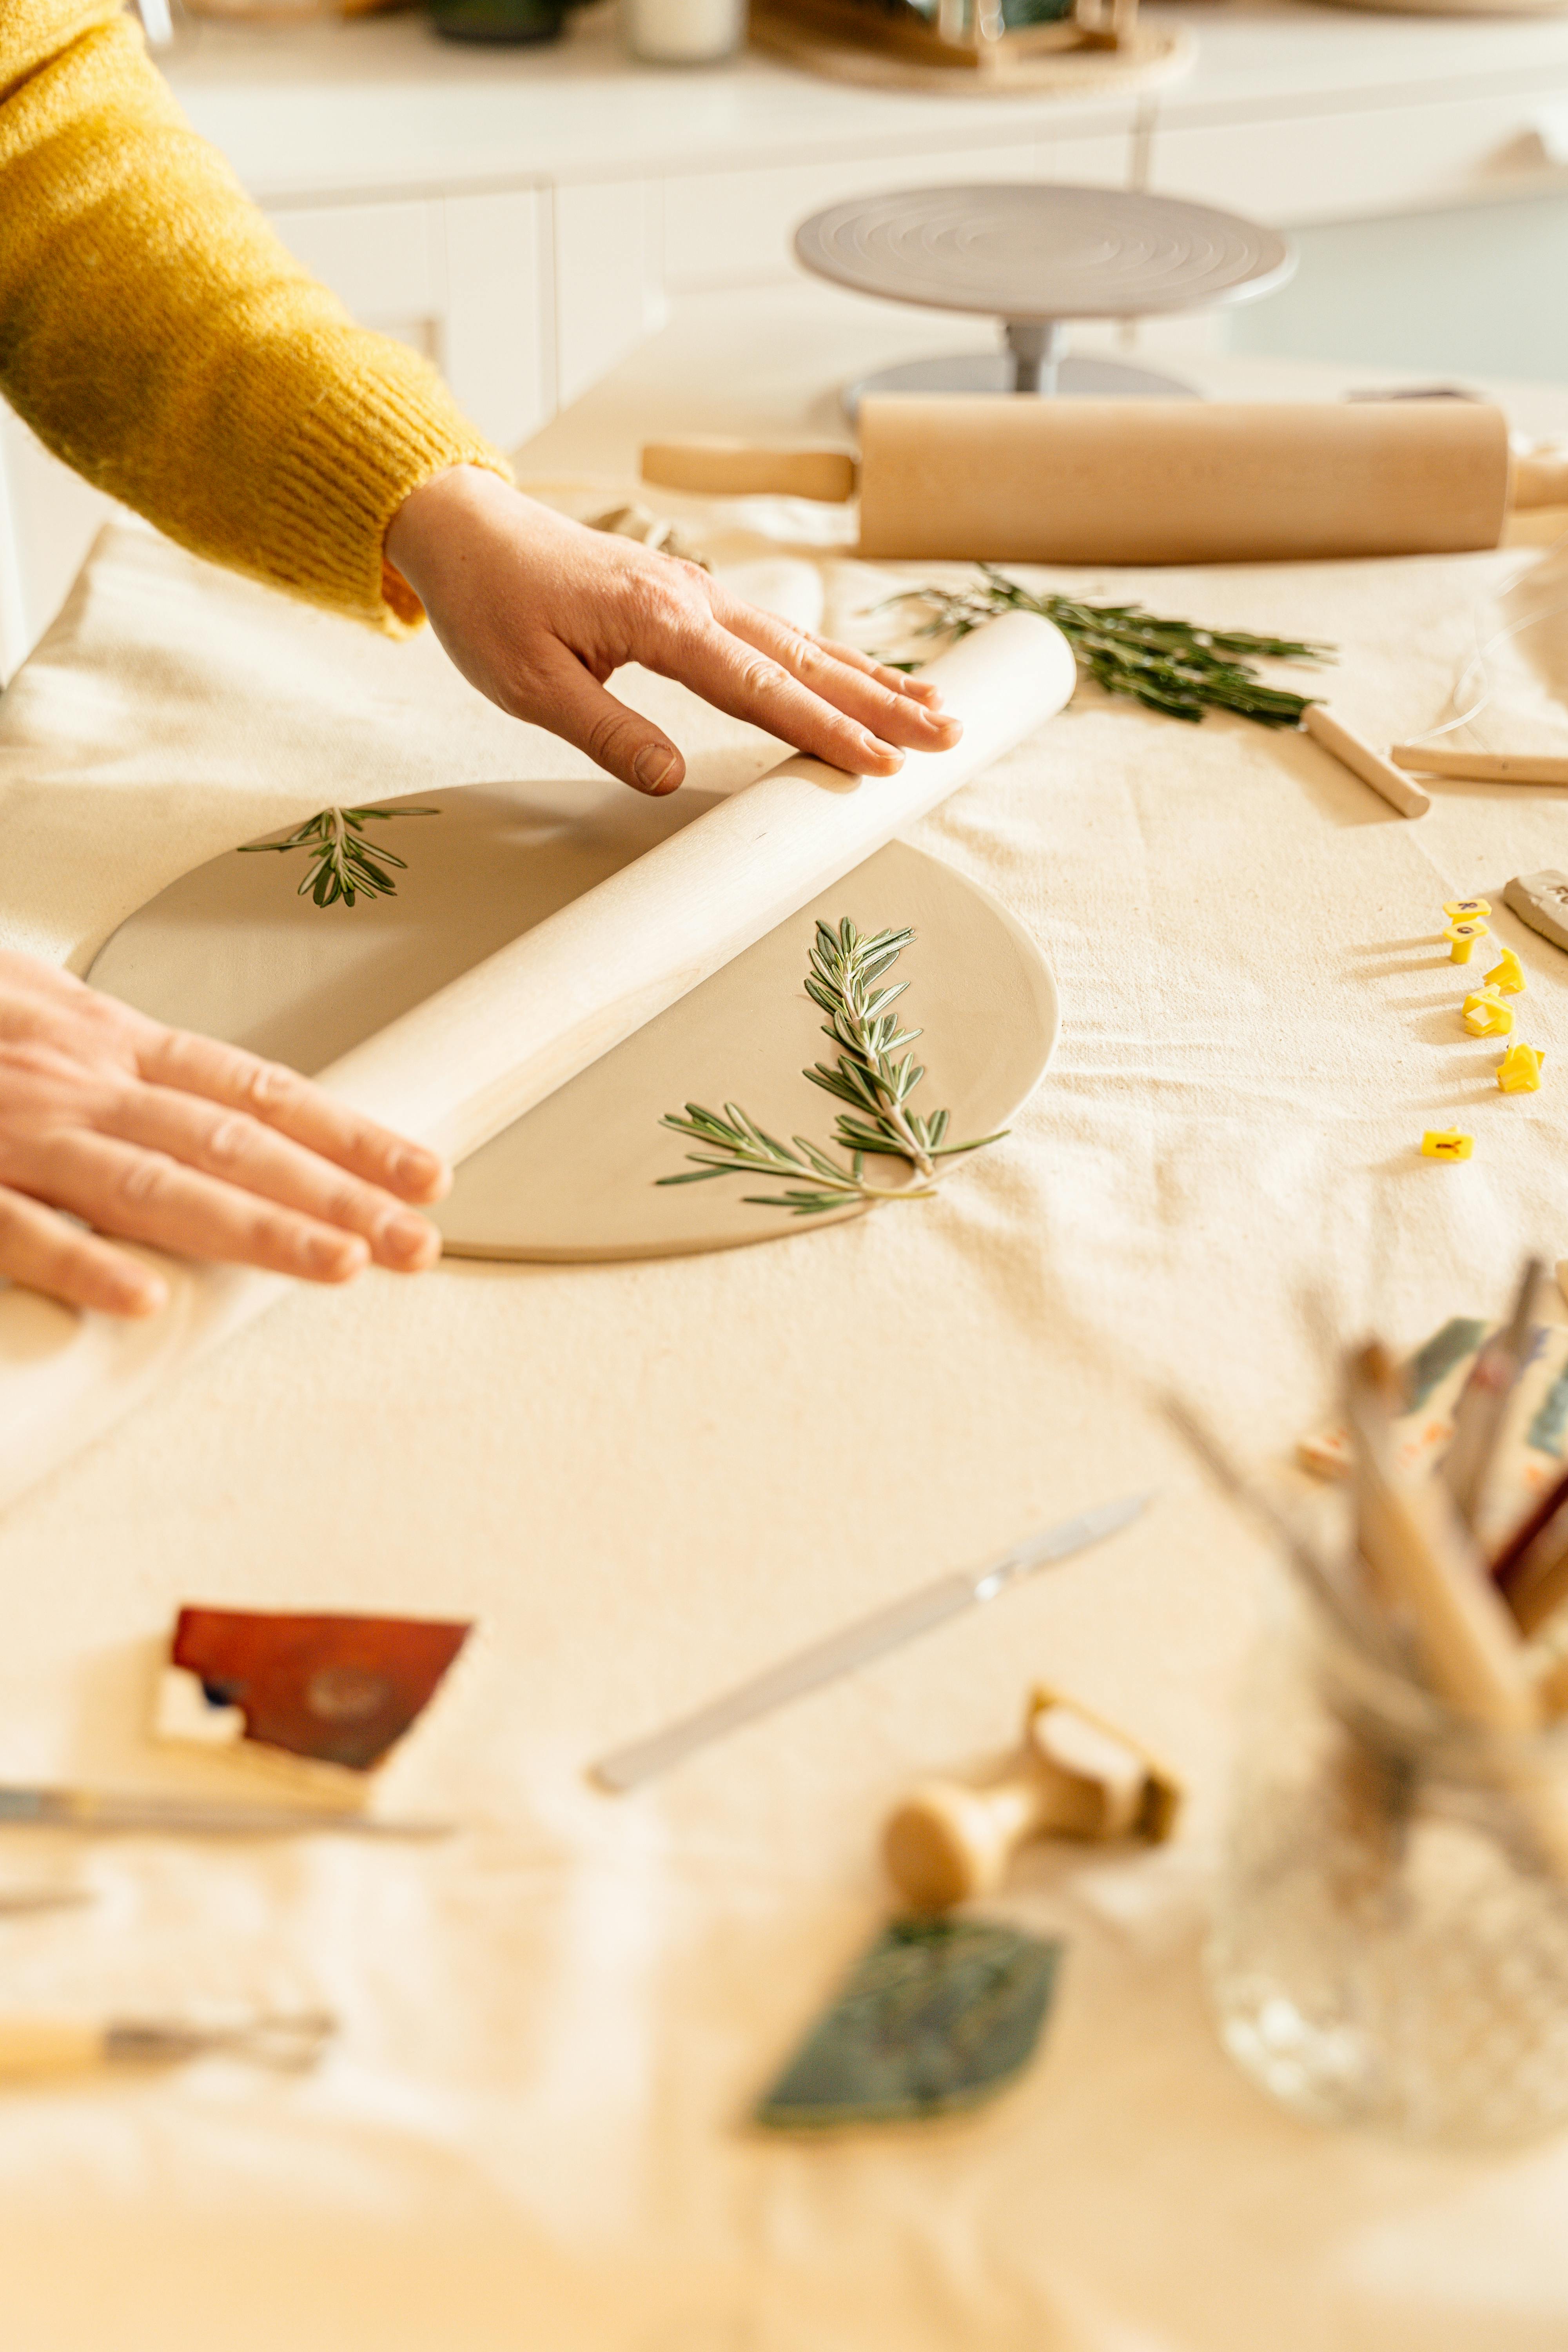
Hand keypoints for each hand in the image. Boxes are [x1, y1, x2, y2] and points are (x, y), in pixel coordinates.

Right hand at [0, 953, 449, 1317]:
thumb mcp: (47, 1024)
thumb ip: (126, 1073)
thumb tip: (223, 1116)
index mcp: (109, 1044)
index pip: (259, 1089)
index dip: (348, 1133)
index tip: (426, 1173)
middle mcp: (79, 1081)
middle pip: (233, 1141)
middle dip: (336, 1195)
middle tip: (421, 1242)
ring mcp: (16, 1130)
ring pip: (154, 1181)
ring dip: (253, 1227)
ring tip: (339, 1268)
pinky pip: (17, 1227)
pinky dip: (79, 1260)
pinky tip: (142, 1297)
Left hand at [383, 466, 960, 794]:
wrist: (465, 529)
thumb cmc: (490, 603)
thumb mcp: (527, 684)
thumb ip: (604, 731)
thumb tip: (671, 778)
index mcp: (660, 622)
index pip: (761, 689)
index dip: (826, 731)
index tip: (881, 763)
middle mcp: (694, 600)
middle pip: (805, 661)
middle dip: (881, 703)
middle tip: (948, 735)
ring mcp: (700, 594)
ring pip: (802, 644)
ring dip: (870, 679)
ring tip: (935, 707)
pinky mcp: (693, 599)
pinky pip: (777, 633)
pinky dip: (828, 658)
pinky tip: (864, 676)